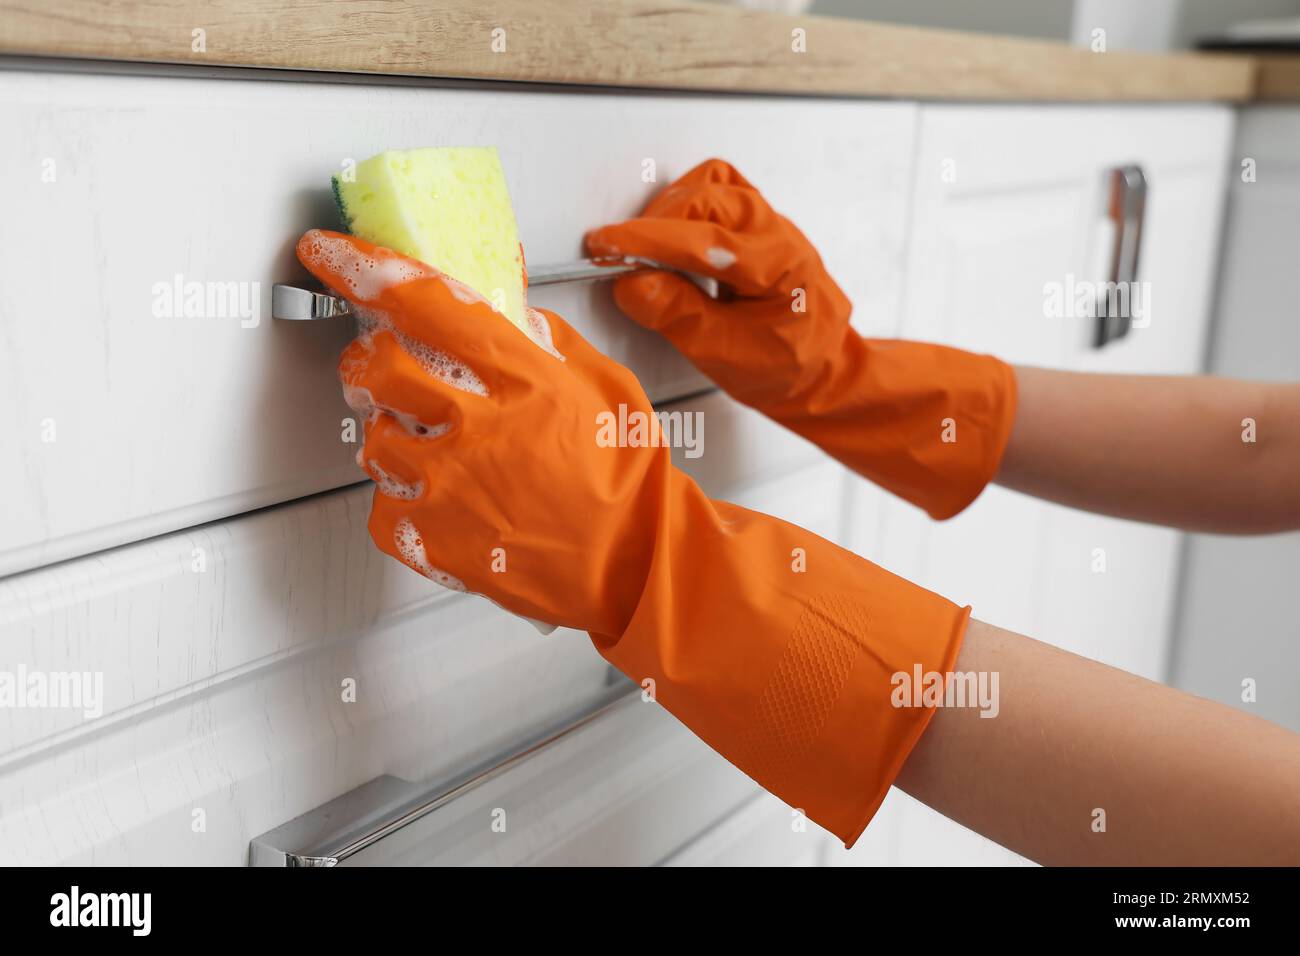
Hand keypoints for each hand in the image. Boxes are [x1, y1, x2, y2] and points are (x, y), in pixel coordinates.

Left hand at [296, 227, 972, 846]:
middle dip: (369, 359)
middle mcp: (480, 429)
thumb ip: (552, 343)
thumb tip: (513, 314)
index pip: (427, 304)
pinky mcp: (438, 541)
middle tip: (380, 364)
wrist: (636, 565)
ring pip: (374, 441)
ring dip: (393, 435)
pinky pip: (383, 509)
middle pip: (379, 369)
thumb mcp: (607, 387)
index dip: (366, 268)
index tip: (328, 252)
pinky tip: (433, 498)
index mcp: (525, 381)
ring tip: (430, 447)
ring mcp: (452, 488)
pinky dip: (400, 501)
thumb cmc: (629, 484)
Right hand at [585, 158, 852, 414]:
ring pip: (711, 184)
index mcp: (781, 266)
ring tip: (647, 250)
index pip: (705, 240)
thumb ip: (679, 316)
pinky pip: (717, 186)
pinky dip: (686, 202)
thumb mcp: (726, 354)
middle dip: (656, 225)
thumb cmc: (783, 364)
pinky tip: (672, 233)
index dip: (648, 241)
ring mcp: (767, 220)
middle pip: (707, 199)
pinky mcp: (753, 218)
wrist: (817, 366)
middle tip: (620, 258)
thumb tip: (632, 283)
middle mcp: (777, 232)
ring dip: (670, 211)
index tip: (606, 247)